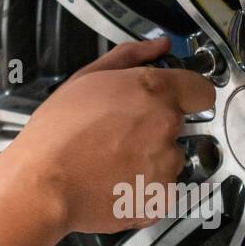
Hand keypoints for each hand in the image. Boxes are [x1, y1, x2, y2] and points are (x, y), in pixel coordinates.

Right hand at [0, 38, 215, 234]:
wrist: (43, 185)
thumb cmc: (58, 132)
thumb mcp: (87, 78)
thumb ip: (130, 56)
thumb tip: (159, 46)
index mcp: (154, 91)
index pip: (201, 90)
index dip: (187, 95)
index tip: (174, 102)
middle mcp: (167, 127)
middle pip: (178, 127)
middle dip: (155, 129)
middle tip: (118, 136)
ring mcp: (167, 166)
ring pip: (169, 160)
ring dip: (150, 161)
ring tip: (111, 163)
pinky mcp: (162, 199)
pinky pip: (162, 191)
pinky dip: (145, 190)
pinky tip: (116, 184)